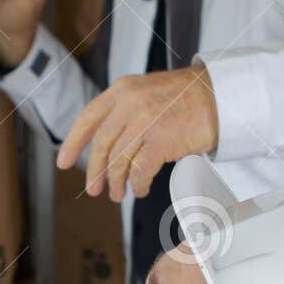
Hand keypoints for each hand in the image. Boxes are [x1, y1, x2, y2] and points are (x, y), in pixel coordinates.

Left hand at [57, 65, 218, 199]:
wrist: (220, 97)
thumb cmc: (187, 98)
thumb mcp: (147, 92)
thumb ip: (124, 111)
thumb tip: (107, 146)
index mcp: (122, 90)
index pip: (88, 118)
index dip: (74, 143)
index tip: (63, 162)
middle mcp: (130, 103)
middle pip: (103, 144)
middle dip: (96, 171)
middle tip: (94, 189)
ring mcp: (145, 121)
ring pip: (119, 160)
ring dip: (117, 182)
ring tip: (118, 194)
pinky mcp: (161, 140)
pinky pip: (140, 170)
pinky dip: (137, 184)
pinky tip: (140, 189)